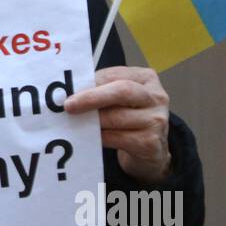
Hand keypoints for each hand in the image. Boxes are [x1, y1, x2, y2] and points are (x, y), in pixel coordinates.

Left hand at [64, 66, 171, 183]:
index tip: (71, 88)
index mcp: (146, 79)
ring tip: (77, 122)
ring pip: (116, 117)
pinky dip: (100, 137)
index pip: (115, 75)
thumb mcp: (122, 100)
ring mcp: (156, 120)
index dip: (91, 81)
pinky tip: (91, 137)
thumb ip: (103, 91)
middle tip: (69, 105)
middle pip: (122, 91)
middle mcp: (156, 97)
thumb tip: (73, 92)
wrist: (151, 150)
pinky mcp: (150, 142)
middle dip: (91, 97)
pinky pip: (117, 138)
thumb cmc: (131, 119)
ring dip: (93, 120)